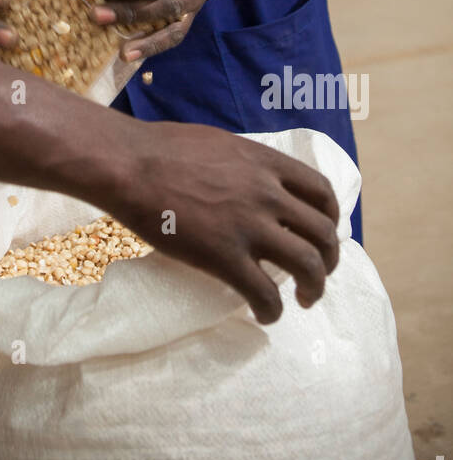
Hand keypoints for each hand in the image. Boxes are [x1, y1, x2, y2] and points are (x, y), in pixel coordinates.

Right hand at [115, 121, 340, 322]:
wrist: (128, 164)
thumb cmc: (162, 148)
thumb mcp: (221, 144)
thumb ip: (247, 165)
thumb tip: (253, 182)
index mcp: (266, 163)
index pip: (321, 193)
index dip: (330, 219)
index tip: (322, 234)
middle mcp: (268, 193)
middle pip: (323, 234)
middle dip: (329, 261)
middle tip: (317, 275)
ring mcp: (249, 226)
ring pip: (308, 265)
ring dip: (315, 288)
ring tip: (305, 300)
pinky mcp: (224, 257)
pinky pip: (265, 294)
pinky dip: (273, 311)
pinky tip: (264, 315)